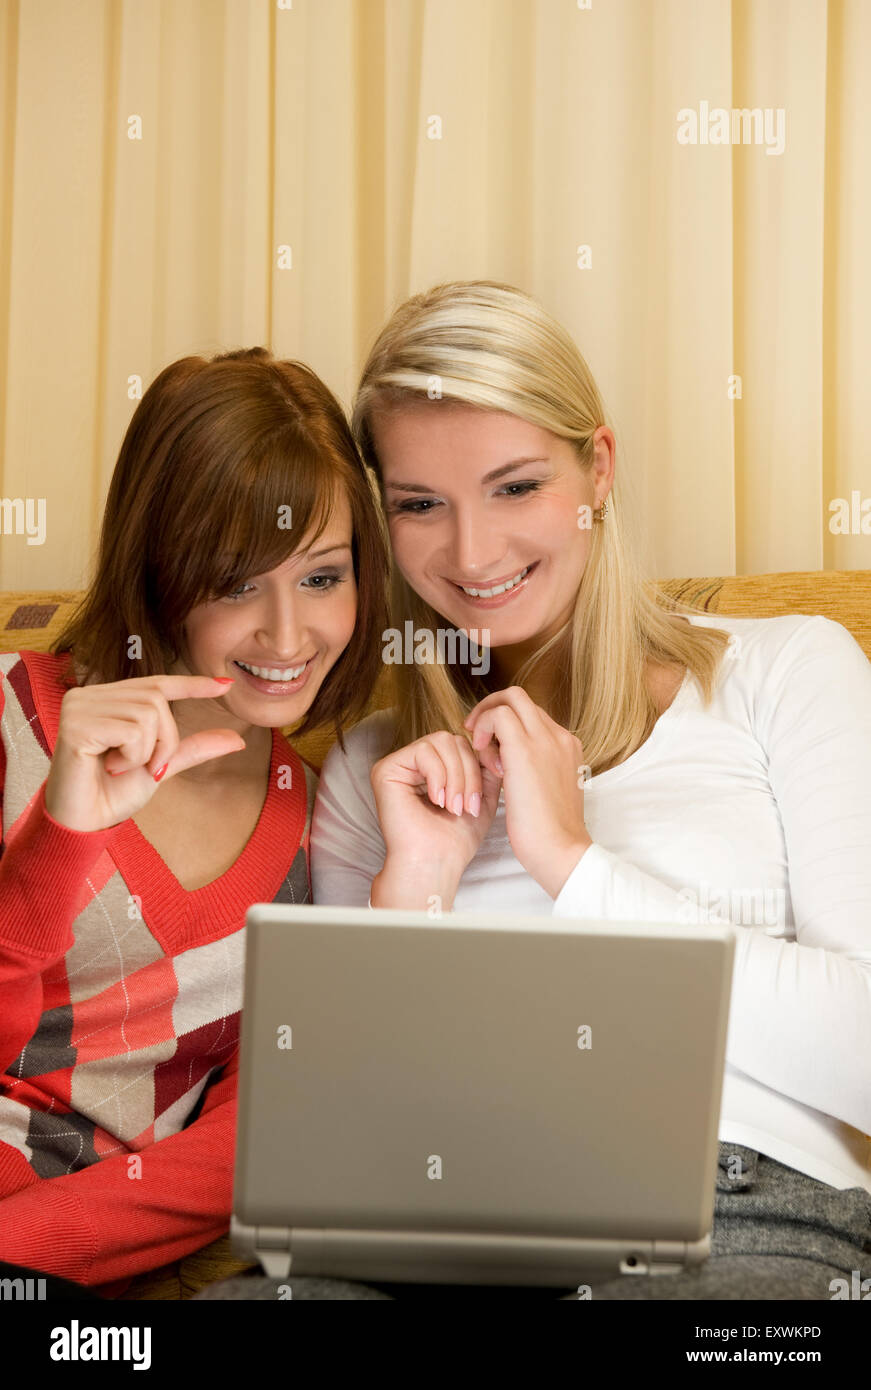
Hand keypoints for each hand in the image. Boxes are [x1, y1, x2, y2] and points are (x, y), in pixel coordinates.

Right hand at [44, 674, 246, 831]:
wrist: (84, 823)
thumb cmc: (113, 794)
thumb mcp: (160, 766)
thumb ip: (191, 748)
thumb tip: (237, 739)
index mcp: (108, 699)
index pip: (157, 683)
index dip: (192, 684)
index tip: (226, 685)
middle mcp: (90, 695)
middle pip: (157, 699)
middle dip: (165, 740)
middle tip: (145, 767)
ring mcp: (79, 706)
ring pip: (147, 715)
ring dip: (147, 751)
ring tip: (120, 767)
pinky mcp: (75, 724)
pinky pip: (130, 732)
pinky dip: (132, 757)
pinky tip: (109, 768)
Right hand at [370, 730, 503, 898]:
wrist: (435, 864)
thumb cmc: (455, 840)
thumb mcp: (481, 796)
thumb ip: (486, 767)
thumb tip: (495, 741)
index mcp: (434, 768)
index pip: (462, 744)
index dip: (479, 763)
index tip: (484, 794)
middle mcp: (414, 763)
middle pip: (452, 739)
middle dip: (468, 772)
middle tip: (467, 806)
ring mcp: (398, 764)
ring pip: (441, 742)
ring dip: (456, 776)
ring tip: (454, 807)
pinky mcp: (385, 769)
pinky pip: (423, 751)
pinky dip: (438, 776)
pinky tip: (437, 801)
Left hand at [463, 686, 592, 898]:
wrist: (561, 850)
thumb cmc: (550, 833)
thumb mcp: (547, 792)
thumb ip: (535, 771)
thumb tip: (509, 766)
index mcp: (567, 747)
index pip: (532, 716)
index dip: (507, 724)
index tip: (490, 744)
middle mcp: (559, 736)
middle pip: (522, 699)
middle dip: (492, 708)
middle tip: (474, 731)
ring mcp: (545, 739)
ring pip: (511, 699)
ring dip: (486, 717)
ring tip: (477, 747)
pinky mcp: (525, 749)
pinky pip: (498, 716)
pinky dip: (483, 727)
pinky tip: (479, 753)